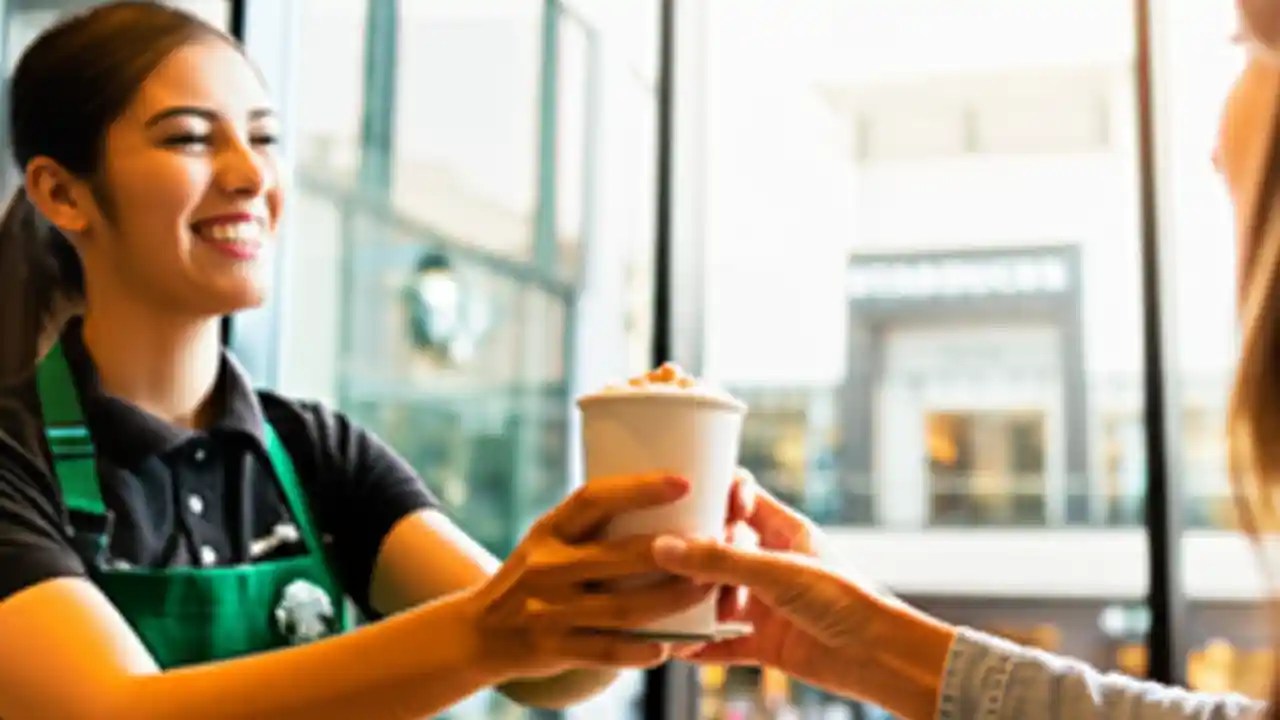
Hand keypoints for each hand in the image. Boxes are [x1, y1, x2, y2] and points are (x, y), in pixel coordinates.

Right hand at [461, 473, 714, 681]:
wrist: (480, 632)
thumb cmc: (533, 574)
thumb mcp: (548, 539)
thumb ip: (593, 525)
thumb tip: (667, 493)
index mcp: (548, 531)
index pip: (594, 499)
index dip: (640, 489)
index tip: (685, 482)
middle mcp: (546, 568)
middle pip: (617, 557)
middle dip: (671, 552)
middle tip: (715, 544)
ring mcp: (549, 611)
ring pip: (622, 608)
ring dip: (671, 601)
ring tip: (708, 590)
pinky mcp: (555, 649)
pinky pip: (605, 652)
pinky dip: (639, 651)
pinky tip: (671, 647)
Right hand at [652, 484, 954, 710]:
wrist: (881, 658)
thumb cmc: (846, 600)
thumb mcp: (779, 572)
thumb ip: (722, 560)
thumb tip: (666, 546)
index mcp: (783, 530)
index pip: (741, 497)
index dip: (713, 493)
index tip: (679, 497)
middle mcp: (771, 563)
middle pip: (719, 548)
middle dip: (690, 553)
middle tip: (656, 556)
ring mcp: (767, 603)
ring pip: (716, 596)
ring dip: (691, 601)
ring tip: (659, 601)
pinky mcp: (765, 642)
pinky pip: (723, 642)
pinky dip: (701, 646)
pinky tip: (676, 647)